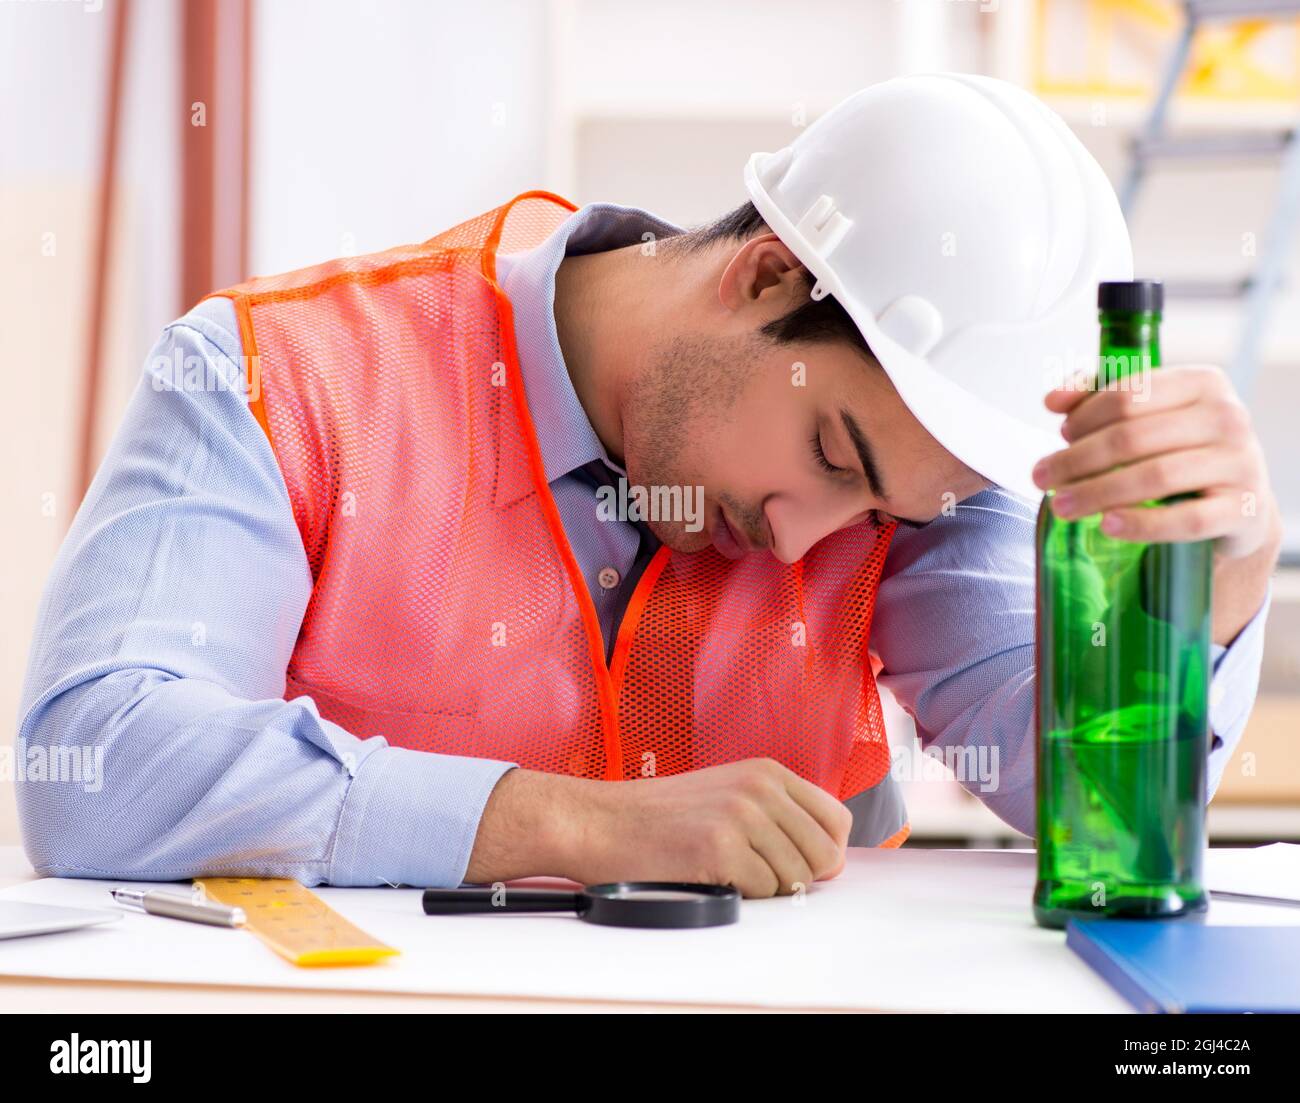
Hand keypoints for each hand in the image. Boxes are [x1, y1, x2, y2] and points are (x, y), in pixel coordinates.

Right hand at [466, 758, 851, 897]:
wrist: (599, 821)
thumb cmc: (656, 815)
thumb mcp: (726, 794)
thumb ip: (779, 817)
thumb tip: (830, 860)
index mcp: (766, 772)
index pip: (836, 820)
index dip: (826, 852)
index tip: (802, 864)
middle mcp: (759, 789)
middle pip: (823, 855)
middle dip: (799, 876)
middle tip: (757, 874)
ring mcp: (741, 817)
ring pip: (795, 878)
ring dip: (765, 887)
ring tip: (726, 871)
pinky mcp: (720, 848)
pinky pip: (762, 892)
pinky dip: (741, 895)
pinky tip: (710, 876)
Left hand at [1032, 364, 1274, 559]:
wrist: (1241, 503)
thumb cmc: (1182, 451)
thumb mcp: (1150, 416)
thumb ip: (1099, 398)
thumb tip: (1052, 400)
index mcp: (1204, 383)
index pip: (1128, 395)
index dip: (1085, 418)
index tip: (1060, 436)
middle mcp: (1228, 418)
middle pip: (1132, 438)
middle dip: (1076, 459)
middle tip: (1042, 478)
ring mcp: (1241, 463)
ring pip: (1154, 477)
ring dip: (1096, 493)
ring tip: (1061, 506)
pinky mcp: (1246, 509)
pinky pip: (1186, 520)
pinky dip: (1142, 524)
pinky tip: (1107, 525)